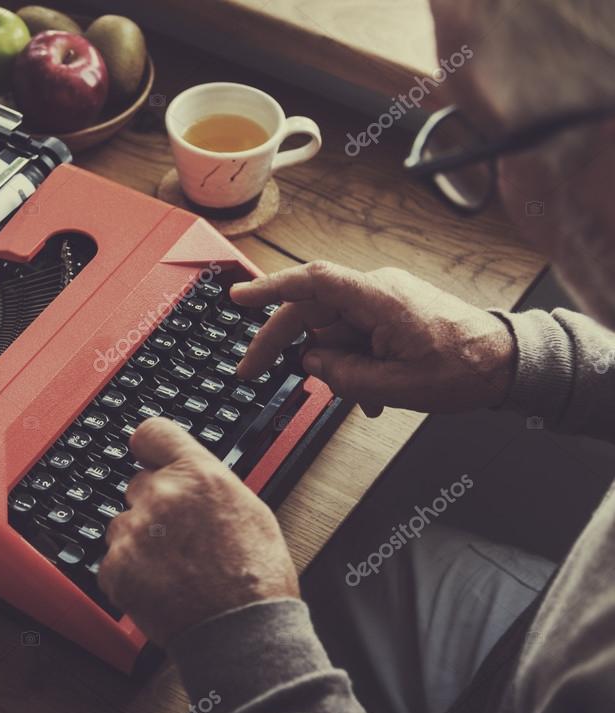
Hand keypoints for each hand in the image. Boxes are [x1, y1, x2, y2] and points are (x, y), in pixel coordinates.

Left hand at [97, 417, 298, 646]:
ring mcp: (134, 531)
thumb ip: (209, 483)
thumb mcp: (249, 509)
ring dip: (140, 541)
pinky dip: (131, 574)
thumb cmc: (255, 578)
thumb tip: (188, 473)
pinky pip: (114, 560)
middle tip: (181, 538)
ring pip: (124, 525)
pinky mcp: (116, 567)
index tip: (147, 456)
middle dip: (154, 507)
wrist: (241, 632)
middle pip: (138, 485)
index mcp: (198, 475)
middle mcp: (162, 496)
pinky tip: (162, 587)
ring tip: (176, 569)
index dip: (149, 447)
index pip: (152, 433)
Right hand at [231, 261, 515, 416]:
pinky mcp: (390, 312)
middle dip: (284, 345)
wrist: (508, 363)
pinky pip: (353, 334)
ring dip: (334, 365)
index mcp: (378, 299)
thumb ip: (344, 375)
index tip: (238, 298)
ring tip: (362, 397)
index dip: (270, 289)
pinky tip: (372, 393)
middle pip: (311, 312)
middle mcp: (376, 291)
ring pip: (331, 330)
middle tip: (253, 371)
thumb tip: (310, 363)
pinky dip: (353, 363)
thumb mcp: (397, 386)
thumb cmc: (465, 369)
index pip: (312, 283)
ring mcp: (383, 301)